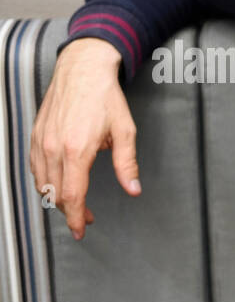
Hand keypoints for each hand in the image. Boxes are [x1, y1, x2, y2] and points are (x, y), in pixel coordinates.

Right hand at [28, 37, 140, 239]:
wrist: (81, 70)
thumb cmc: (104, 98)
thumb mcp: (125, 131)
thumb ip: (128, 165)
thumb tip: (134, 190)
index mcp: (77, 149)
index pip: (72, 196)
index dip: (76, 218)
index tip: (81, 231)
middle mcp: (54, 147)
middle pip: (55, 194)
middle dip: (70, 211)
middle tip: (86, 218)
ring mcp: (40, 141)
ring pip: (42, 183)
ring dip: (57, 198)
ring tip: (75, 204)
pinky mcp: (34, 135)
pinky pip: (35, 167)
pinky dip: (45, 181)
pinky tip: (58, 184)